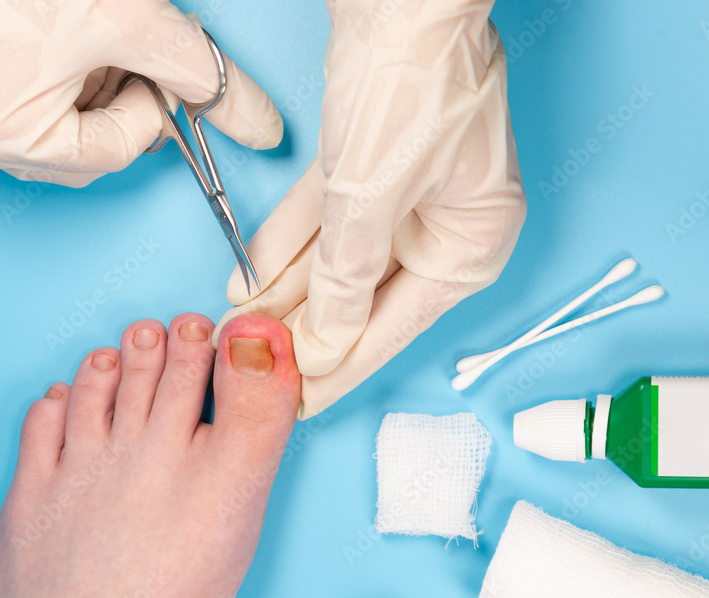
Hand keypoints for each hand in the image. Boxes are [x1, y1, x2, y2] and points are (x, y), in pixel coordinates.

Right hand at [0, 0, 281, 185]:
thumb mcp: (132, 22)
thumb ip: (201, 76)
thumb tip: (258, 125)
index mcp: (4, 136)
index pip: (116, 151)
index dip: (148, 103)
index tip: (149, 62)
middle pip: (87, 151)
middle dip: (119, 102)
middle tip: (122, 48)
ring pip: (59, 132)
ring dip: (91, 92)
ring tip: (82, 35)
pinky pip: (21, 108)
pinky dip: (56, 82)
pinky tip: (57, 40)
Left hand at [214, 0, 526, 418]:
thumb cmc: (412, 81)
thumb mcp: (372, 199)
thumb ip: (347, 279)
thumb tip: (325, 345)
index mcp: (469, 246)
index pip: (394, 326)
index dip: (342, 369)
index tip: (301, 404)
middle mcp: (443, 225)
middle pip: (362, 295)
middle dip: (303, 329)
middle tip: (253, 367)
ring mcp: (406, 192)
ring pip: (337, 257)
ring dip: (287, 290)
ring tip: (238, 327)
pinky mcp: (370, 161)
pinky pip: (324, 218)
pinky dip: (289, 242)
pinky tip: (249, 274)